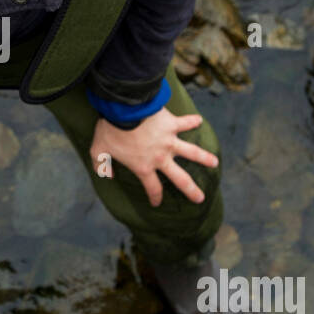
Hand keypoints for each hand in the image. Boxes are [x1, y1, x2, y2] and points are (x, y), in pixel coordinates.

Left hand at [89, 107, 218, 206]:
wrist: (123, 110)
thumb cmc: (110, 131)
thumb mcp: (98, 151)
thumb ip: (101, 166)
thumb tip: (107, 175)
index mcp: (144, 166)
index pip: (152, 188)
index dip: (155, 197)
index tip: (157, 202)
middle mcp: (160, 158)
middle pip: (180, 179)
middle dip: (191, 190)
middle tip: (200, 198)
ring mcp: (169, 141)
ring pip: (192, 153)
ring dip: (205, 158)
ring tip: (215, 163)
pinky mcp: (172, 124)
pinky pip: (185, 123)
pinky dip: (192, 121)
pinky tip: (199, 121)